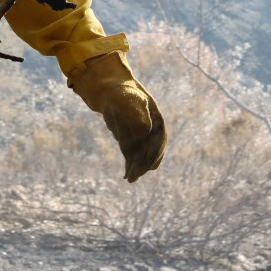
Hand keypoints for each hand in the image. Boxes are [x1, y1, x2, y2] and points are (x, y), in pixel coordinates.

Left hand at [68, 52, 166, 181]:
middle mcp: (151, 130)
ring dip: (137, 168)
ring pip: (141, 156)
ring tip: (131, 179)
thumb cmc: (122, 93)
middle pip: (152, 150)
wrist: (111, 91)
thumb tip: (144, 131)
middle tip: (137, 174)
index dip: (155, 152)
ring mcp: (141, 137)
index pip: (159, 139)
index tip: (149, 164)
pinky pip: (132, 156)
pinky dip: (130, 166)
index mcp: (157, 119)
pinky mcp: (130, 141)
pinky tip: (126, 176)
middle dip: (145, 163)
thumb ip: (138, 113)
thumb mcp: (130, 100)